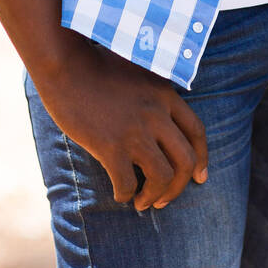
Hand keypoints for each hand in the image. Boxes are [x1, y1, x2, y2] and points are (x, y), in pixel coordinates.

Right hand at [33, 33, 207, 211]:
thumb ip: (154, 94)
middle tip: (165, 199)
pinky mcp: (111, 146)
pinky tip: (119, 193)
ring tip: (142, 202)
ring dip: (155, 196)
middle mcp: (156, 114)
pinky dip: (125, 194)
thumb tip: (161, 123)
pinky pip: (127, 183)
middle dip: (179, 186)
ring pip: (162, 177)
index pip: (197, 132)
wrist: (66, 65)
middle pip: (185, 160)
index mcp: (165, 94)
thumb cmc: (96, 66)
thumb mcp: (138, 72)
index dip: (201, 158)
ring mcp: (135, 131)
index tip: (199, 177)